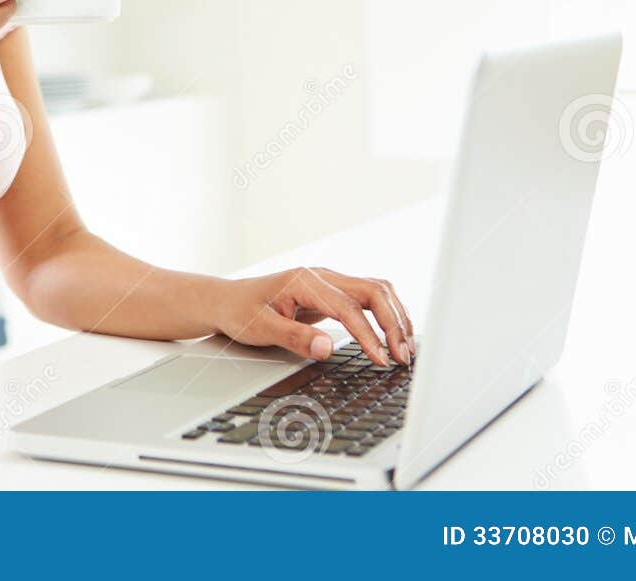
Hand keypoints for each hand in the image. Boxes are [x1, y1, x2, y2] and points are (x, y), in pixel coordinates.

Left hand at [211, 267, 412, 366]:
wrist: (229, 300)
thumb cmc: (241, 312)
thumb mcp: (261, 329)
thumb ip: (294, 338)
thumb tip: (327, 348)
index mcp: (306, 281)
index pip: (348, 307)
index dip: (368, 335)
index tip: (380, 359)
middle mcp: (323, 276)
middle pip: (373, 291)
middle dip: (393, 323)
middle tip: (403, 356)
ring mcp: (331, 282)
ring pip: (377, 291)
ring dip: (396, 317)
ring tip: (406, 348)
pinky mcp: (334, 293)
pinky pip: (369, 298)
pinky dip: (387, 314)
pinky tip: (394, 334)